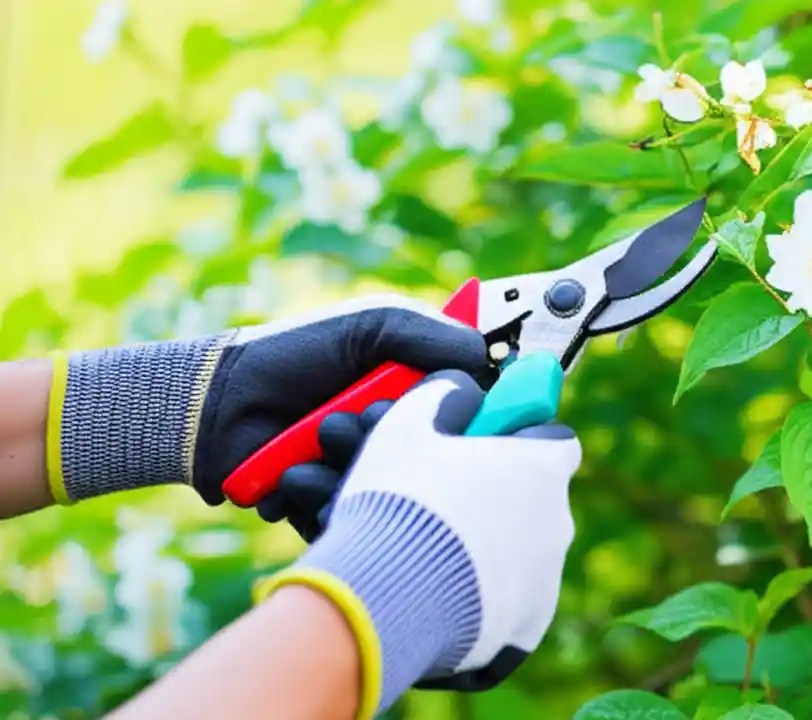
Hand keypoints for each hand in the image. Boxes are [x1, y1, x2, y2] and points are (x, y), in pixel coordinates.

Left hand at [46, 295, 486, 509]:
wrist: (215, 402)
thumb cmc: (292, 355)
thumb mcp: (368, 326)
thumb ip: (430, 335)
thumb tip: (486, 358)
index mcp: (414, 399)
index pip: (463, 419)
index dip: (456, 420)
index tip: (442, 411)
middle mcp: (395, 442)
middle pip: (429, 465)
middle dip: (387, 439)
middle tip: (349, 418)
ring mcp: (364, 480)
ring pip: (388, 497)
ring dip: (348, 470)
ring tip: (314, 443)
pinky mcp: (331, 514)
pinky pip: (348, 524)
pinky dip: (319, 500)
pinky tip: (292, 476)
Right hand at [256, 370, 580, 715]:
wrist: (389, 598)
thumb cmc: (402, 503)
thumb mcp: (411, 424)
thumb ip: (446, 393)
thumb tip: (463, 393)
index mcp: (542, 468)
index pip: (552, 438)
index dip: (516, 436)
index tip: (484, 442)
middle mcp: (558, 523)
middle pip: (533, 498)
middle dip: (494, 497)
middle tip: (440, 501)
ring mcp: (546, 580)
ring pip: (519, 552)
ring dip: (484, 548)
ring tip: (426, 551)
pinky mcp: (525, 628)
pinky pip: (506, 602)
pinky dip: (478, 596)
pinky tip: (432, 590)